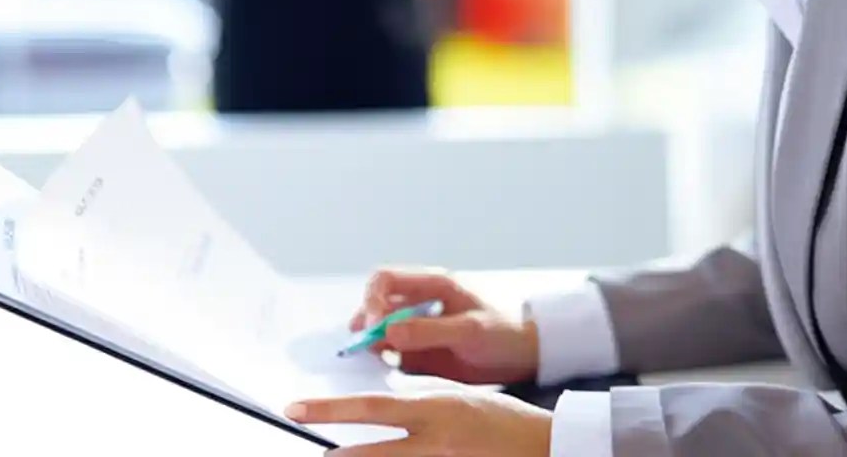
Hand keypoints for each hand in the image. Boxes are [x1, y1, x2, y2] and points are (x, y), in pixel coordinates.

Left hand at [286, 391, 552, 456]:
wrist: (550, 448)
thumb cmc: (506, 420)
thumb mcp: (460, 396)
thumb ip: (422, 400)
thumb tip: (387, 403)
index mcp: (435, 409)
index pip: (371, 407)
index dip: (328, 410)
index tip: (296, 408)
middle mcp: (435, 443)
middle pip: (369, 455)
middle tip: (315, 456)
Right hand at [350, 268, 538, 384]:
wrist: (526, 355)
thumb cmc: (504, 333)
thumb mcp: (470, 330)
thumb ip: (429, 331)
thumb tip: (388, 332)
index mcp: (431, 285)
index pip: (384, 279)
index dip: (372, 299)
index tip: (374, 325)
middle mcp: (418, 302)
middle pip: (375, 304)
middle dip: (366, 323)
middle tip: (365, 347)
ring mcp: (416, 327)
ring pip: (378, 329)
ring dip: (371, 343)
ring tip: (378, 360)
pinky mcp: (418, 351)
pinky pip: (390, 353)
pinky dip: (382, 361)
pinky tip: (388, 370)